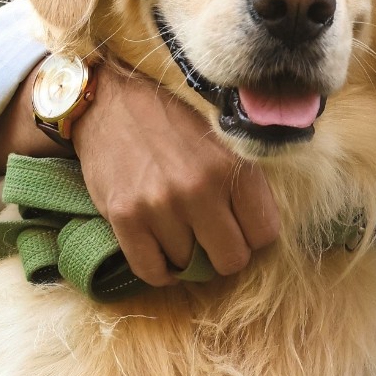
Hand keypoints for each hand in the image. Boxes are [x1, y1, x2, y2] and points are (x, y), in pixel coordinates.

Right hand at [0, 59, 278, 284]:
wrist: (110, 103)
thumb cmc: (172, 124)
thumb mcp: (222, 142)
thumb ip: (244, 183)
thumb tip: (259, 237)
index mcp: (231, 168)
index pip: (265, 234)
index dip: (253, 235)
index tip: (238, 226)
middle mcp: (199, 188)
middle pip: (231, 260)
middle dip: (223, 253)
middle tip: (210, 236)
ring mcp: (160, 205)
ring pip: (189, 267)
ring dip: (185, 255)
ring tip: (178, 229)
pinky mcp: (125, 218)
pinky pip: (151, 271)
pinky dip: (159, 271)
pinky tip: (161, 252)